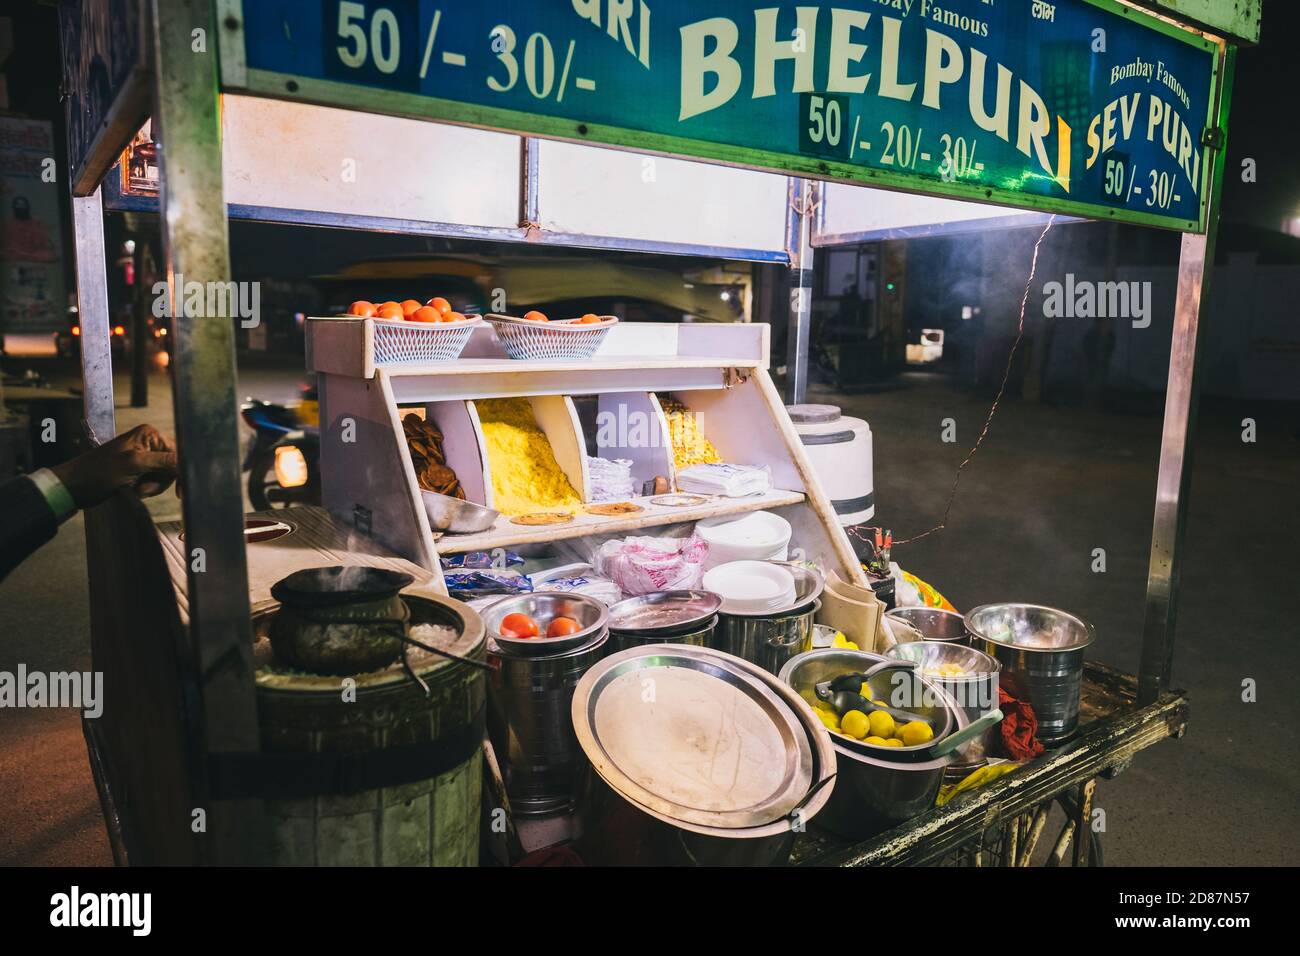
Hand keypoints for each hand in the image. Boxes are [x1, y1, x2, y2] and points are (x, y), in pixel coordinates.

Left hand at [51, 424, 178, 508]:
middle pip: (174, 466)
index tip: (180, 490)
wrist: (75, 487)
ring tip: (134, 489)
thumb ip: (163, 461)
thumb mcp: (133, 464)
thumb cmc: (97, 472)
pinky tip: (133, 490)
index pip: (179, 453)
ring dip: (152, 487)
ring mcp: (144, 458)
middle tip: (142, 487)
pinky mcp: (139, 471)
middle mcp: (149, 443)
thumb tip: (187, 461)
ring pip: (165, 477)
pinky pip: (155, 483)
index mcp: (149, 435)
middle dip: (160, 481)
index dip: (180, 471)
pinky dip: (147, 489)